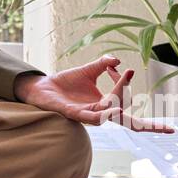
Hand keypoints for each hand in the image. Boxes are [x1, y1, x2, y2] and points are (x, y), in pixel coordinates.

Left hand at [15, 55, 174, 132]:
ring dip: (119, 102)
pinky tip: (115, 109)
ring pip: (110, 112)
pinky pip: (91, 117)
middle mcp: (100, 112)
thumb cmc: (66, 83)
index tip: (123, 69)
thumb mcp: (88, 70)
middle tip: (129, 72)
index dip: (127, 84)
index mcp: (105, 104)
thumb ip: (103, 64)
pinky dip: (103, 115)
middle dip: (135, 104)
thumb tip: (118, 60)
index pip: (127, 103)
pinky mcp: (73, 113)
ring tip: (126, 94)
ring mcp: (87, 114)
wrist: (43, 87)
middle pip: (125, 114)